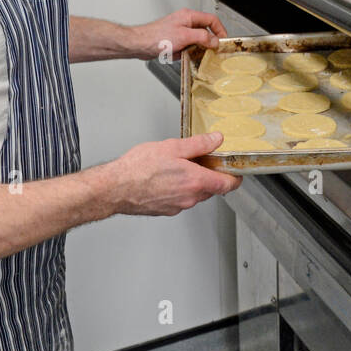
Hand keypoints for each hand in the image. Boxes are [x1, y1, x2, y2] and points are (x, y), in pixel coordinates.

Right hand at [104, 134, 241, 215]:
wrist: (114, 188)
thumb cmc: (138, 168)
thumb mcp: (172, 147)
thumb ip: (198, 144)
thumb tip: (216, 139)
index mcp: (195, 181)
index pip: (227, 185)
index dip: (235, 178)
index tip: (236, 171)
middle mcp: (189, 198)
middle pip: (211, 189)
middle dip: (211, 176)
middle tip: (203, 161)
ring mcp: (178, 207)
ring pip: (195, 194)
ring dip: (194, 182)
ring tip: (179, 166)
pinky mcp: (166, 211)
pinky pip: (180, 199)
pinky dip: (179, 189)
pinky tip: (166, 178)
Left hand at [129, 8, 226, 60]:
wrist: (140, 44)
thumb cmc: (156, 37)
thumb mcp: (184, 36)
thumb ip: (202, 37)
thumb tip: (214, 40)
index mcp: (189, 16)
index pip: (211, 20)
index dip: (220, 30)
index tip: (223, 40)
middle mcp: (185, 22)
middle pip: (205, 29)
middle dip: (210, 40)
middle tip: (214, 49)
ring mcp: (180, 31)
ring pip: (197, 39)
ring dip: (198, 48)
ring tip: (197, 54)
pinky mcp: (176, 40)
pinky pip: (188, 46)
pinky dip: (189, 52)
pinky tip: (185, 56)